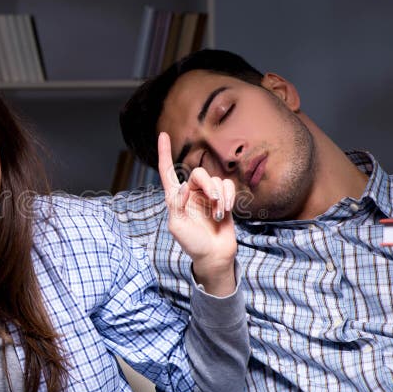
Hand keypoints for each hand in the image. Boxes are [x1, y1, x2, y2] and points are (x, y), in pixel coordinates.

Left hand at [157, 132, 236, 295]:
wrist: (214, 256)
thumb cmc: (192, 243)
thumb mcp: (177, 226)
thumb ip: (176, 204)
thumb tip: (184, 186)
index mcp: (175, 198)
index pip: (167, 172)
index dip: (165, 153)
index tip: (163, 135)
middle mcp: (191, 193)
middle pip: (199, 173)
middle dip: (208, 184)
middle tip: (213, 200)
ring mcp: (208, 196)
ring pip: (216, 180)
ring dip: (220, 196)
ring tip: (219, 213)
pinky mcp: (223, 200)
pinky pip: (227, 186)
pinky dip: (228, 197)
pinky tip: (227, 210)